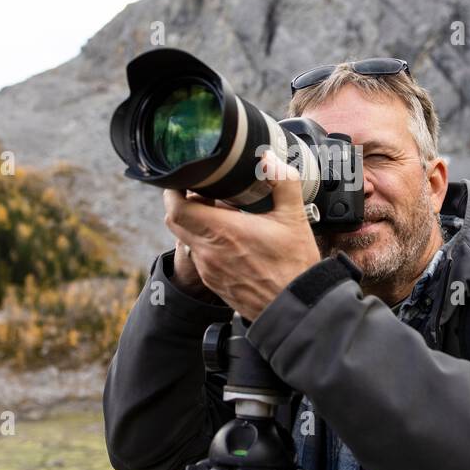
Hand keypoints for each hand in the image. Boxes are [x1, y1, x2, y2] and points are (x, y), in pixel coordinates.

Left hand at [162, 151, 322, 321]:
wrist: (294, 308)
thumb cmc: (294, 266)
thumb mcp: (294, 218)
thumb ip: (282, 182)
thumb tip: (269, 160)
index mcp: (222, 232)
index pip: (176, 207)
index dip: (174, 188)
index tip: (185, 177)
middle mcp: (208, 252)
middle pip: (175, 221)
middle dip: (184, 202)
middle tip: (205, 192)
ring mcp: (208, 270)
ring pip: (187, 238)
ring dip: (196, 222)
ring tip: (223, 213)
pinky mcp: (214, 282)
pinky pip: (199, 256)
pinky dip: (206, 241)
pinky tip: (232, 238)